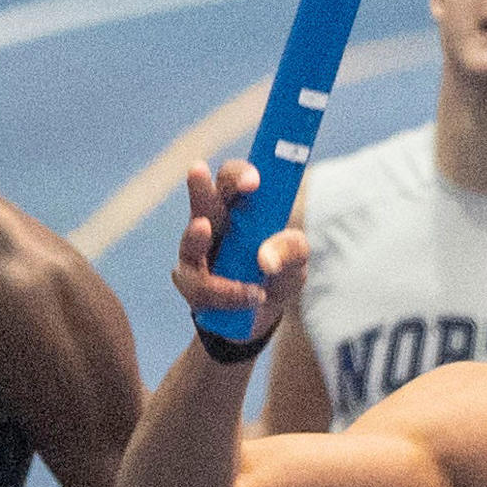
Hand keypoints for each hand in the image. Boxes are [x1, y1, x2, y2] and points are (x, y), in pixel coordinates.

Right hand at [171, 157, 306, 338]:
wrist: (260, 317)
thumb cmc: (277, 274)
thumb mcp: (297, 261)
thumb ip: (291, 251)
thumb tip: (265, 260)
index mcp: (239, 206)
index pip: (231, 178)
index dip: (238, 175)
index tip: (254, 183)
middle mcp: (212, 223)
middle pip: (201, 200)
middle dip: (199, 188)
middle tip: (197, 169)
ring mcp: (195, 253)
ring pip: (190, 245)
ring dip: (196, 240)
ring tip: (205, 232)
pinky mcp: (189, 282)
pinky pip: (199, 287)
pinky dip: (226, 294)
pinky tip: (250, 297)